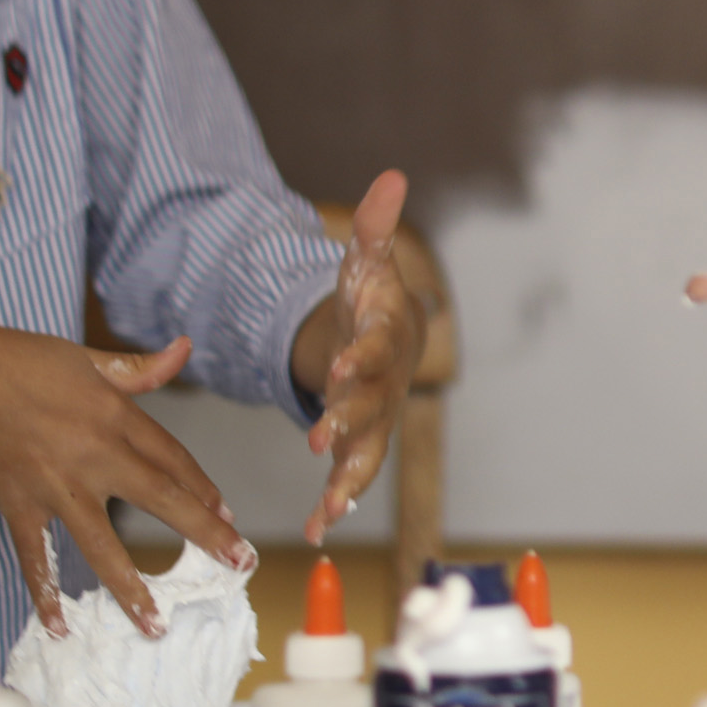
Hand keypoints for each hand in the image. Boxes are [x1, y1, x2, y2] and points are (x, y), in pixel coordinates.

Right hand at [0, 308, 252, 638]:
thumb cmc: (18, 359)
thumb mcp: (85, 357)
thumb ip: (138, 369)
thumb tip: (184, 349)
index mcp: (114, 415)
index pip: (173, 458)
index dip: (203, 488)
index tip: (227, 514)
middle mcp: (93, 453)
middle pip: (160, 498)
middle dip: (203, 533)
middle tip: (237, 562)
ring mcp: (55, 484)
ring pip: (101, 544)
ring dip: (130, 587)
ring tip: (154, 624)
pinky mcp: (17, 503)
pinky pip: (34, 556)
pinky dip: (43, 593)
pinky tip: (58, 626)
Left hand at [292, 170, 422, 543]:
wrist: (386, 337)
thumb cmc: (370, 298)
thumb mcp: (366, 259)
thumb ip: (374, 225)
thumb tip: (392, 174)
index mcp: (385, 337)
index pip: (375, 347)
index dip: (360, 358)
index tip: (338, 366)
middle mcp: (387, 384)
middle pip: (370, 407)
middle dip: (346, 425)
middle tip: (318, 440)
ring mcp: (377, 419)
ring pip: (367, 455)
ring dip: (346, 483)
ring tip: (325, 512)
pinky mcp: (360, 445)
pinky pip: (351, 479)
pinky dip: (334, 505)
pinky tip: (314, 532)